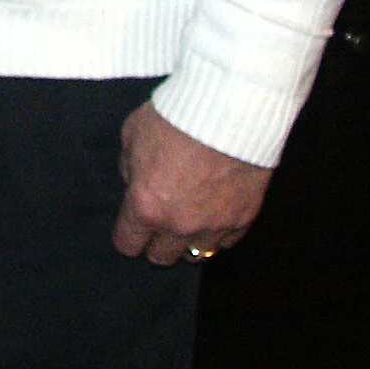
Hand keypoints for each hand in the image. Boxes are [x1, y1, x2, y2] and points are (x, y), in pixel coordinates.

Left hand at [111, 101, 272, 265]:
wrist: (229, 111)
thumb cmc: (175, 118)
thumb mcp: (132, 135)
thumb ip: (129, 168)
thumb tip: (134, 183)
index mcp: (146, 206)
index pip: (128, 243)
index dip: (126, 235)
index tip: (130, 227)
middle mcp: (179, 225)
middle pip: (161, 257)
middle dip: (155, 242)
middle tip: (157, 224)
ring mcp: (214, 226)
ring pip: (195, 255)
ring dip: (186, 241)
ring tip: (186, 222)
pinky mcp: (243, 220)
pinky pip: (225, 242)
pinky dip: (216, 233)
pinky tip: (211, 215)